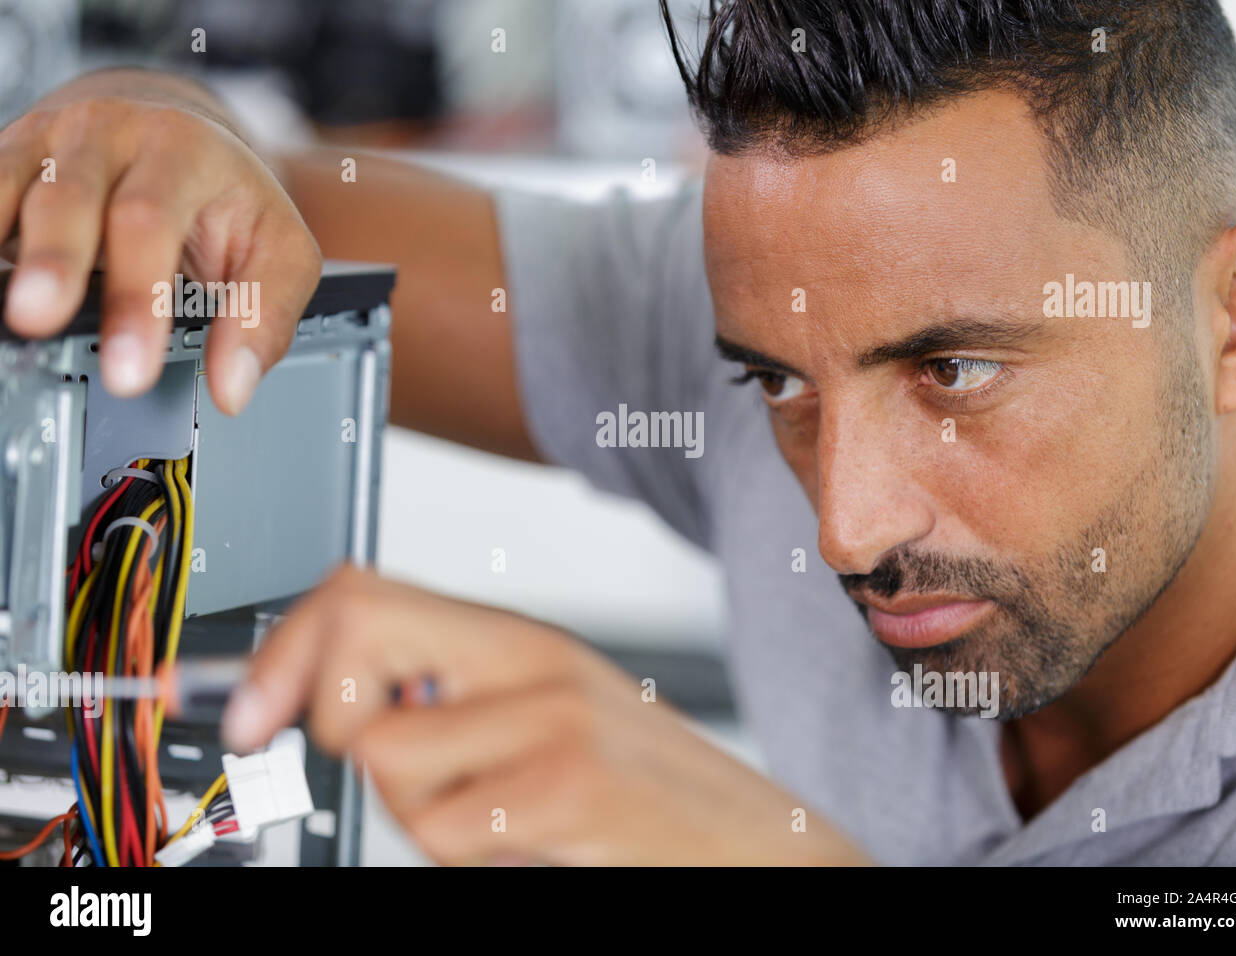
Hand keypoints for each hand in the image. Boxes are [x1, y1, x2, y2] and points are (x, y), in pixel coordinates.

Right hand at [0, 71, 321, 413]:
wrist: (179, 129)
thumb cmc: (228, 195)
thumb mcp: (278, 248)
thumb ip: (264, 316)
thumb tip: (232, 387)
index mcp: (182, 150)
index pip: (151, 222)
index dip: (137, 297)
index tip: (130, 368)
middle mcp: (109, 133)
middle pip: (72, 198)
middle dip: (56, 265)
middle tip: (39, 322)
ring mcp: (50, 140)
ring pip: (12, 186)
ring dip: (5, 248)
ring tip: (5, 309)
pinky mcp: (11, 156)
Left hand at [222, 565, 868, 865]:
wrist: (765, 850)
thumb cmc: (648, 798)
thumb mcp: (543, 725)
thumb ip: (447, 701)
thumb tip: (320, 703)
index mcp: (519, 640)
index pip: (362, 590)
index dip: (284, 646)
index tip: (249, 712)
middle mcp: (531, 660)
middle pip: (355, 629)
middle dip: (330, 716)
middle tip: (386, 766)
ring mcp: (552, 717)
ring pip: (383, 757)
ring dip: (416, 814)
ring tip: (493, 822)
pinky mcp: (567, 786)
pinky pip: (440, 827)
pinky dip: (462, 857)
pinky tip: (527, 845)